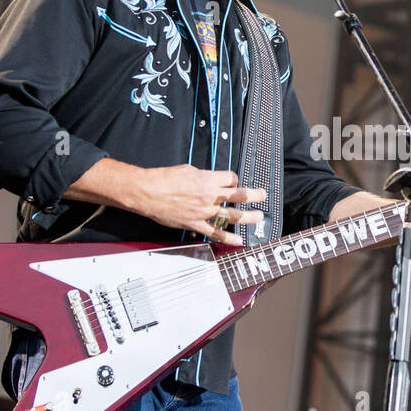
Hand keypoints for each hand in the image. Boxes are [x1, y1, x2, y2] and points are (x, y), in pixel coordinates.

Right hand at [120, 164, 265, 246]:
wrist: (147, 192)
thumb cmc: (163, 179)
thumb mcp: (188, 170)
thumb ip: (203, 176)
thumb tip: (209, 179)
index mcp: (208, 180)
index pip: (231, 178)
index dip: (234, 179)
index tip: (233, 182)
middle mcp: (210, 196)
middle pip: (239, 195)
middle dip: (254, 195)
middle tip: (262, 196)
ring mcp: (204, 211)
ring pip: (232, 215)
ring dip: (248, 217)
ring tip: (258, 217)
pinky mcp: (195, 224)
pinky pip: (215, 233)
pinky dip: (228, 238)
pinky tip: (238, 240)